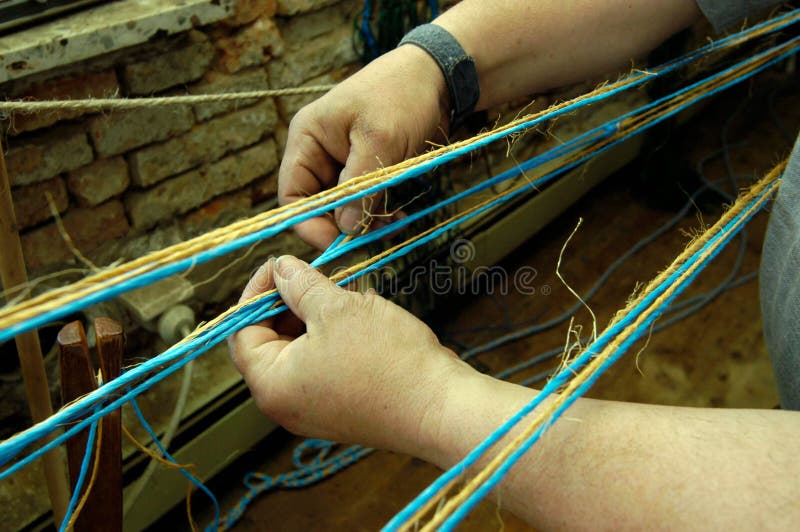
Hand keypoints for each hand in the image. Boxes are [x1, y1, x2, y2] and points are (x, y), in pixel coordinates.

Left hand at [228, 255, 469, 456]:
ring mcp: (316, 409)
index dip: (256, 293)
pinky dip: (338, 336)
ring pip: (304, 349)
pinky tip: (367, 317)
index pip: (242, 332)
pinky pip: (327, 364)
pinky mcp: (344, 408)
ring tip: (349, 295)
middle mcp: (287, 404)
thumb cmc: (386, 360)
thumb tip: (279, 267)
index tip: (279, 266)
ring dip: (320, 316)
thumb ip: (299, 284)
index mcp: (272, 385)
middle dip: (292, 303)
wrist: (441, 407)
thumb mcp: (336, 308)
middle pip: (272, 341)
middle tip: (317, 277)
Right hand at [278, 45, 448, 249]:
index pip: (291, 195)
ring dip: (364, 222)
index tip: (338, 243)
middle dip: (342, 226)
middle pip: (317, 206)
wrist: (437, 76)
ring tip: (392, 225)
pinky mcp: (365, 170)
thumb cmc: (401, 96)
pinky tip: (397, 216)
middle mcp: (319, 153)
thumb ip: (360, 186)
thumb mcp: (379, 140)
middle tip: (374, 237)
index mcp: (308, 139)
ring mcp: (342, 163)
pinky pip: (363, 202)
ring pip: (343, 208)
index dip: (309, 224)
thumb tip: (347, 229)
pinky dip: (377, 213)